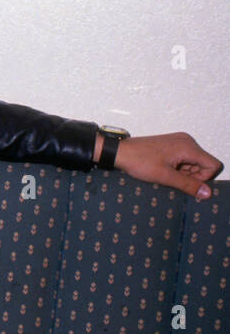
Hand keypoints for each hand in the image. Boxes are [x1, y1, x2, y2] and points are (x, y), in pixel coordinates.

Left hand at [103, 132, 222, 200]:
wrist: (120, 152)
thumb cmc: (139, 161)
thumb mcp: (165, 177)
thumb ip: (188, 185)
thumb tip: (207, 193)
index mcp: (188, 146)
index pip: (213, 165)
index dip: (203, 178)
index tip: (184, 181)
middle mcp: (187, 141)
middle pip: (204, 164)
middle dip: (191, 175)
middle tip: (171, 176)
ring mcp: (179, 141)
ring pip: (194, 162)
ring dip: (183, 172)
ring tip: (165, 172)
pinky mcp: (172, 144)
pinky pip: (185, 158)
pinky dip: (178, 167)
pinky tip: (164, 168)